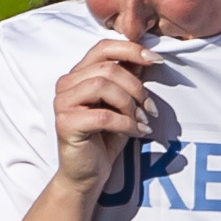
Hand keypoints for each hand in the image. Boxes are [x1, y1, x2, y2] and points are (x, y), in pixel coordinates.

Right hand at [49, 36, 161, 190]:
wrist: (88, 173)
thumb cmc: (105, 137)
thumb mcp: (122, 104)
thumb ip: (128, 80)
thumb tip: (147, 57)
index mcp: (79, 74)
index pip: (103, 47)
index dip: (132, 49)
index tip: (157, 60)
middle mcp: (66, 84)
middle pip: (108, 68)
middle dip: (136, 87)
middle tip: (150, 108)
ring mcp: (63, 103)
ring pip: (103, 86)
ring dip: (130, 104)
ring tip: (142, 121)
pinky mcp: (66, 123)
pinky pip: (104, 115)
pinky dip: (126, 124)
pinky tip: (137, 132)